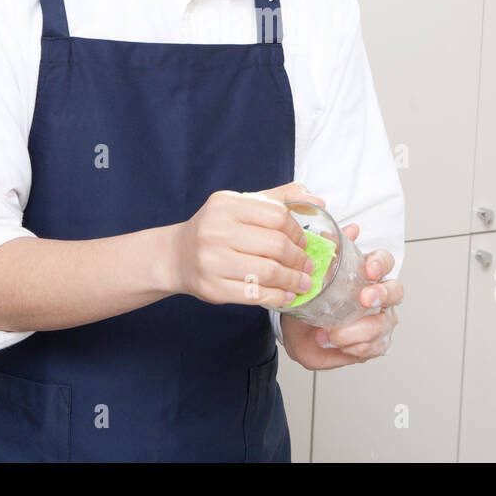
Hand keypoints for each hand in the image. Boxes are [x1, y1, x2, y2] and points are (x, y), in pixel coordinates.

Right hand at [167, 182, 324, 307]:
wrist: (177, 255)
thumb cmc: (217, 229)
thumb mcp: (242, 205)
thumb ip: (279, 199)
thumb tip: (318, 202)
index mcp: (226, 204)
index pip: (277, 215)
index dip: (297, 232)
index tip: (303, 242)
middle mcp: (216, 230)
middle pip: (275, 245)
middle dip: (299, 258)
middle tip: (308, 266)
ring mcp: (211, 260)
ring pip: (268, 272)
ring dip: (292, 280)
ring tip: (302, 283)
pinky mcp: (212, 288)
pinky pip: (255, 294)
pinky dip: (277, 297)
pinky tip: (285, 296)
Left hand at [281, 223, 402, 369]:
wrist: (298, 331)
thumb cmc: (314, 298)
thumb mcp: (318, 271)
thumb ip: (334, 248)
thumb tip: (350, 229)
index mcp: (368, 274)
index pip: (385, 262)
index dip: (381, 264)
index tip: (369, 269)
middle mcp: (380, 297)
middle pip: (396, 291)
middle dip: (382, 294)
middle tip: (364, 299)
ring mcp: (380, 321)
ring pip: (384, 324)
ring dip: (358, 329)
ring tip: (332, 332)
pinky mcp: (374, 344)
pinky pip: (374, 347)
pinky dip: (354, 346)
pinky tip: (338, 343)